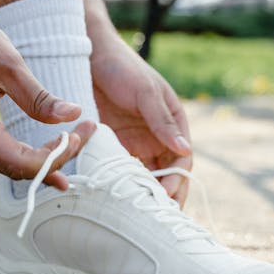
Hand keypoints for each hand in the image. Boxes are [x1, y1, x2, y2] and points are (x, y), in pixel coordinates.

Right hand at [0, 0, 95, 188]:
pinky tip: (44, 151)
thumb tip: (73, 116)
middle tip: (83, 139)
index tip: (79, 136)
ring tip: (71, 148)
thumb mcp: (9, 62)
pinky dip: (21, 155)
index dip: (53, 157)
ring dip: (38, 161)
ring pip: (3, 165)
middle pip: (12, 168)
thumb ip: (39, 96)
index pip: (18, 160)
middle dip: (51, 161)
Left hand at [81, 0, 191, 204]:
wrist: (89, 55)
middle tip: (157, 218)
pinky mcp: (112, 145)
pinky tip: (116, 199)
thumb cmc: (123, 68)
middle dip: (165, 196)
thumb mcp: (145, 93)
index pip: (182, 160)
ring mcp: (135, 142)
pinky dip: (121, 185)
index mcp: (173, 123)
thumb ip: (162, 121)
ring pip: (144, 176)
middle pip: (166, 175)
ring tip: (137, 215)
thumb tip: (184, 149)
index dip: (177, 180)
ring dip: (143, 194)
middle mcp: (157, 137)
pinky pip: (120, 170)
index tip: (166, 196)